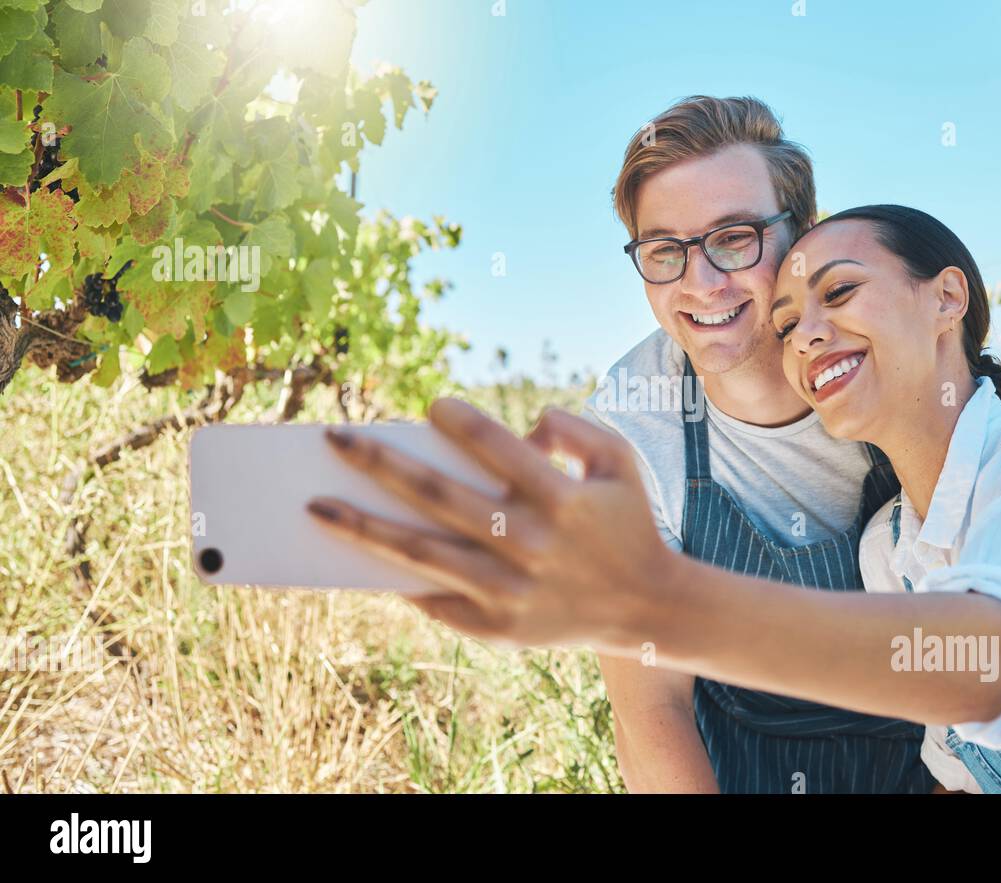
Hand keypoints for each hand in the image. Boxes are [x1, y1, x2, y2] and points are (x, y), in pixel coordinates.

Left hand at [304, 399, 676, 652]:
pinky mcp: (501, 629)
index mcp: (563, 500)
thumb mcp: (621, 462)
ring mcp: (512, 592)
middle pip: (440, 497)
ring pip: (422, 555)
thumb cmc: (626, 523)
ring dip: (363, 528)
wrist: (647, 608)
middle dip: (380, 464)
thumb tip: (522, 423)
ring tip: (316, 508)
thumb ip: (575, 429)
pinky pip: (438, 602)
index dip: (461, 422)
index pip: (499, 448)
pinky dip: (399, 582)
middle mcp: (532, 545)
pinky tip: (359, 560)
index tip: (431, 405)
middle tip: (333, 438)